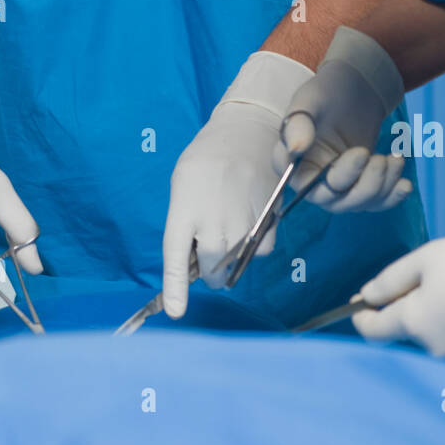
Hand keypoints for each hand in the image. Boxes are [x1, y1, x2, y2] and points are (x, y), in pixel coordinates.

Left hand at [163, 52, 312, 316]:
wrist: (246, 132)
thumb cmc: (206, 159)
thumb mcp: (183, 186)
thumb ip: (186, 224)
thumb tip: (197, 259)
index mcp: (184, 211)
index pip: (177, 258)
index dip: (176, 288)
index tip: (176, 312)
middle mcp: (214, 223)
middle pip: (212, 269)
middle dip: (210, 266)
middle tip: (209, 239)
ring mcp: (242, 224)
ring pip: (237, 262)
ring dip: (232, 253)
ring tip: (229, 219)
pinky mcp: (268, 221)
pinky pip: (261, 251)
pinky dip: (255, 243)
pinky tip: (249, 217)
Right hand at [274, 26, 410, 212]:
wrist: (353, 91)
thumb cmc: (326, 93)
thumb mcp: (309, 100)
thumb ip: (299, 123)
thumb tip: (295, 149)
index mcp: (290, 161)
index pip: (300, 183)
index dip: (327, 179)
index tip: (359, 153)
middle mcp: (310, 179)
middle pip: (332, 200)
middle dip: (360, 185)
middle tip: (379, 159)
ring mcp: (336, 186)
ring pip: (356, 203)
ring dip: (379, 187)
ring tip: (394, 160)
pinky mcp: (359, 186)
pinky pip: (374, 203)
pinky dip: (390, 197)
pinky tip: (404, 185)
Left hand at [352, 231, 444, 360]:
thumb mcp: (424, 259)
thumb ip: (390, 281)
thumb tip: (368, 296)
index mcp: (414, 324)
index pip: (373, 332)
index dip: (361, 316)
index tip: (360, 302)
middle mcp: (433, 348)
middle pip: (404, 331)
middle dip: (402, 309)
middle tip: (417, 278)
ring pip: (429, 335)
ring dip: (428, 316)